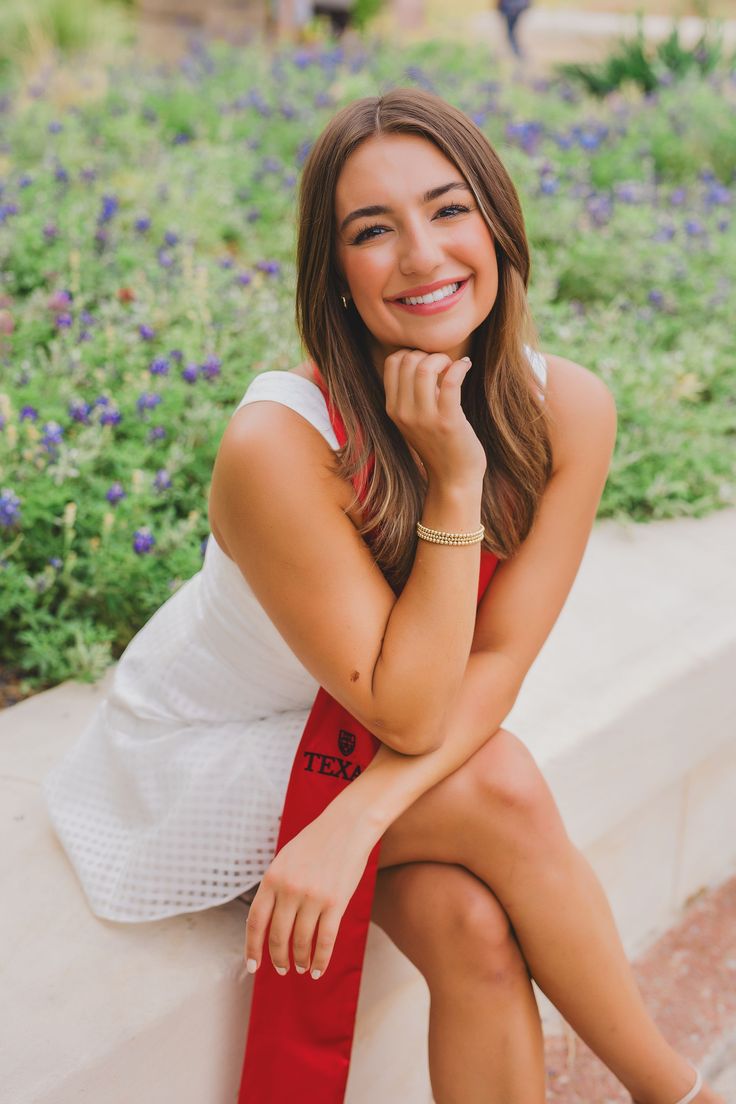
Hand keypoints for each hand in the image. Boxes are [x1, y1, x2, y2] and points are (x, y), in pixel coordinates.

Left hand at [244, 801, 379, 978]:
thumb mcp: (285, 859)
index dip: (252, 947)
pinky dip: (320, 960)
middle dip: (278, 958)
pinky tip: (318, 970)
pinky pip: (325, 941)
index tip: (253, 965)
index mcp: (272, 878)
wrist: (347, 826)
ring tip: (302, 967)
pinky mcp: (336, 903)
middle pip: (277, 936)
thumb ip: (274, 887)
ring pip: (301, 941)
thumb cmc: (315, 842)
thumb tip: (266, 921)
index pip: (255, 921)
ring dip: (300, 960)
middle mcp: (289, 889)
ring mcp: (312, 897)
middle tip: (282, 968)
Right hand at [383, 349, 486, 486]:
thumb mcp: (415, 419)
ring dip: (443, 359)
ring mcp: (424, 418)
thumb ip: (413, 393)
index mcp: (393, 409)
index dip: (412, 353)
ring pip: (425, 368)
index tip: (428, 363)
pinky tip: (466, 366)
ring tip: (454, 366)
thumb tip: (423, 359)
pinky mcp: (448, 421)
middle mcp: (403, 413)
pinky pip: (451, 381)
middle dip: (428, 354)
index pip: (392, 363)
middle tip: (444, 365)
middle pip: (408, 361)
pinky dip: (460, 367)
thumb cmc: (439, 445)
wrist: (453, 479)